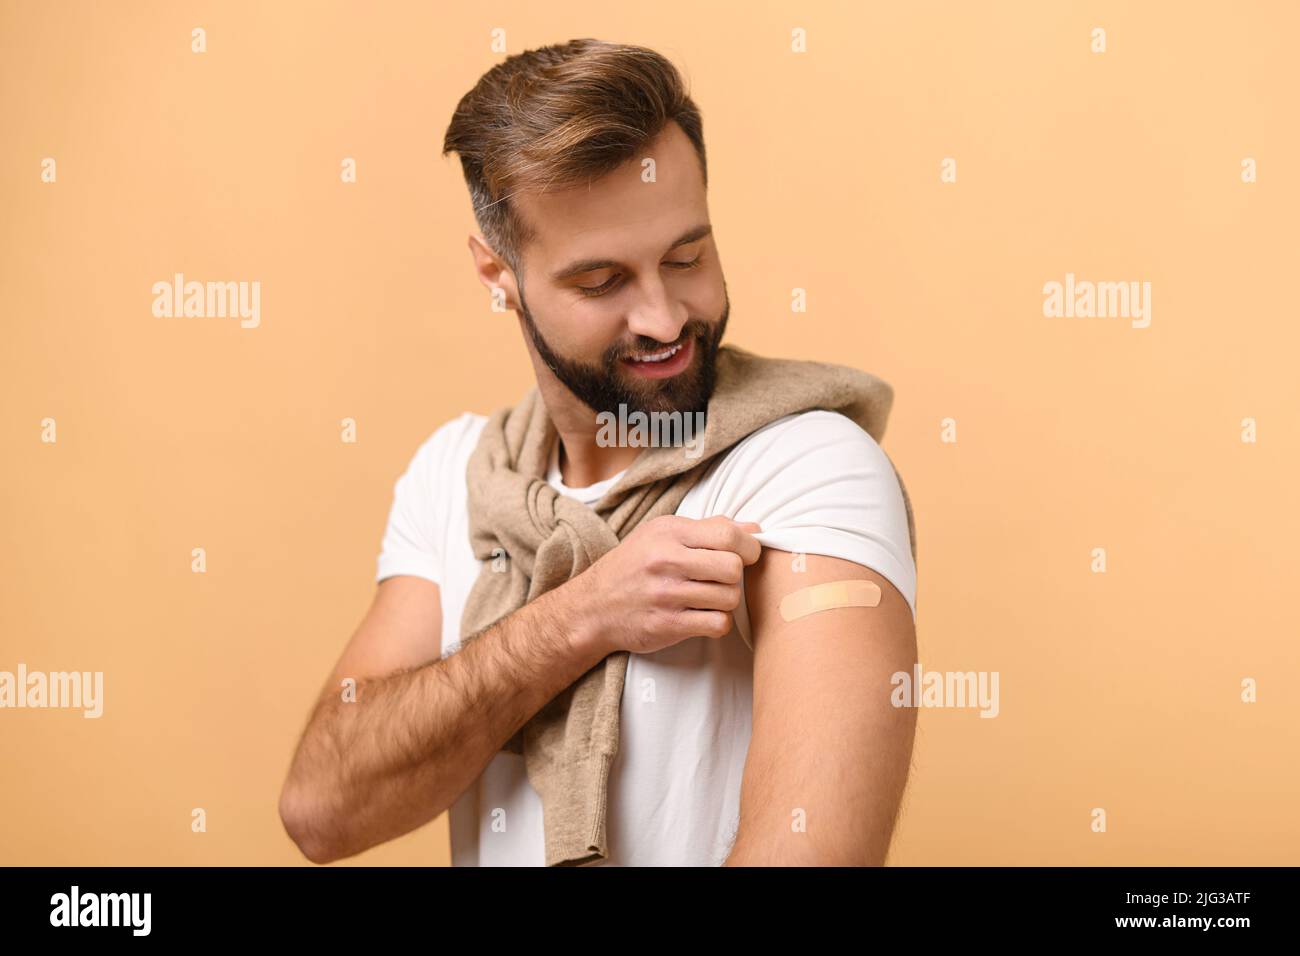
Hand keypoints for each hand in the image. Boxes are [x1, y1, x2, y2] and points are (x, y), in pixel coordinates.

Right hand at [567, 515, 763, 656]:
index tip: (746, 554)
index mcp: (668, 533)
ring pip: (729, 598)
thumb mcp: (661, 534)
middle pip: (733, 568)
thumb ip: (708, 528)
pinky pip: (718, 625)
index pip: (728, 535)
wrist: (593, 606)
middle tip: (722, 578)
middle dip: (735, 576)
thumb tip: (754, 529)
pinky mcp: (668, 625)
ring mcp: (666, 595)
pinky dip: (718, 622)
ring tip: (708, 597)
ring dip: (726, 600)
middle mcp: (666, 561)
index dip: (748, 547)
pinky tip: (703, 616)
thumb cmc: (632, 565)